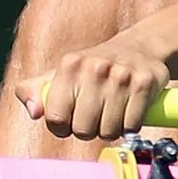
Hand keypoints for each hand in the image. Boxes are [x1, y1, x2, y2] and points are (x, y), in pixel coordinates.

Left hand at [21, 34, 173, 140]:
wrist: (140, 47)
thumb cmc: (93, 67)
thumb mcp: (59, 73)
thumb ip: (32, 90)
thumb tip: (34, 112)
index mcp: (70, 65)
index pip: (55, 117)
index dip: (61, 127)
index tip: (69, 121)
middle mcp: (95, 68)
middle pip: (82, 129)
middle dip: (87, 131)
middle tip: (93, 118)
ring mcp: (122, 76)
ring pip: (108, 131)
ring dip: (109, 130)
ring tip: (111, 114)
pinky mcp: (145, 84)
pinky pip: (132, 126)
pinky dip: (129, 126)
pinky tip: (127, 111)